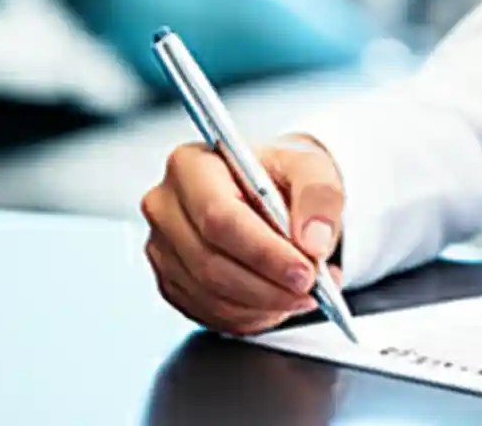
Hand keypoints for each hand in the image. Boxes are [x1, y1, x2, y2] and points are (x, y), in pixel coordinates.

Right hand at [141, 135, 344, 333]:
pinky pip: (208, 312)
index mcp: (191, 165)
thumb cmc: (279, 176)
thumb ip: (318, 197)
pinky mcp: (170, 280)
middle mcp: (166, 206)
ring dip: (263, 304)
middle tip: (310, 289)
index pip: (219, 217)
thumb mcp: (312, 167)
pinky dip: (250, 315)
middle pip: (210, 261)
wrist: (267, 192)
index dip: (264, 252)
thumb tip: (313, 241)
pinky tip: (278, 301)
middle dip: (268, 285)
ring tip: (302, 294)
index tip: (305, 271)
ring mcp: (163, 247)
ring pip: (209, 293)